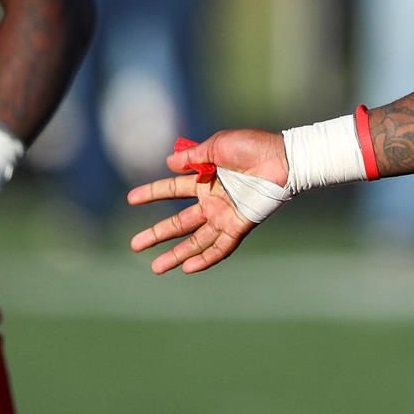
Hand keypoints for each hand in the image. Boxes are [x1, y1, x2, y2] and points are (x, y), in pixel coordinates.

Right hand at [126, 130, 287, 273]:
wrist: (282, 158)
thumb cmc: (253, 147)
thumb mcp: (217, 145)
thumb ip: (193, 157)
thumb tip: (169, 163)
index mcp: (205, 180)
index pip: (172, 190)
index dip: (152, 193)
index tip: (131, 199)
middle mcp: (212, 201)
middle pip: (179, 222)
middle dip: (156, 234)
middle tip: (134, 245)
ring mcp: (225, 215)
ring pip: (196, 240)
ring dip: (176, 254)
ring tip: (156, 268)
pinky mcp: (240, 225)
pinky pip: (221, 246)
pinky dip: (206, 258)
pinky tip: (189, 268)